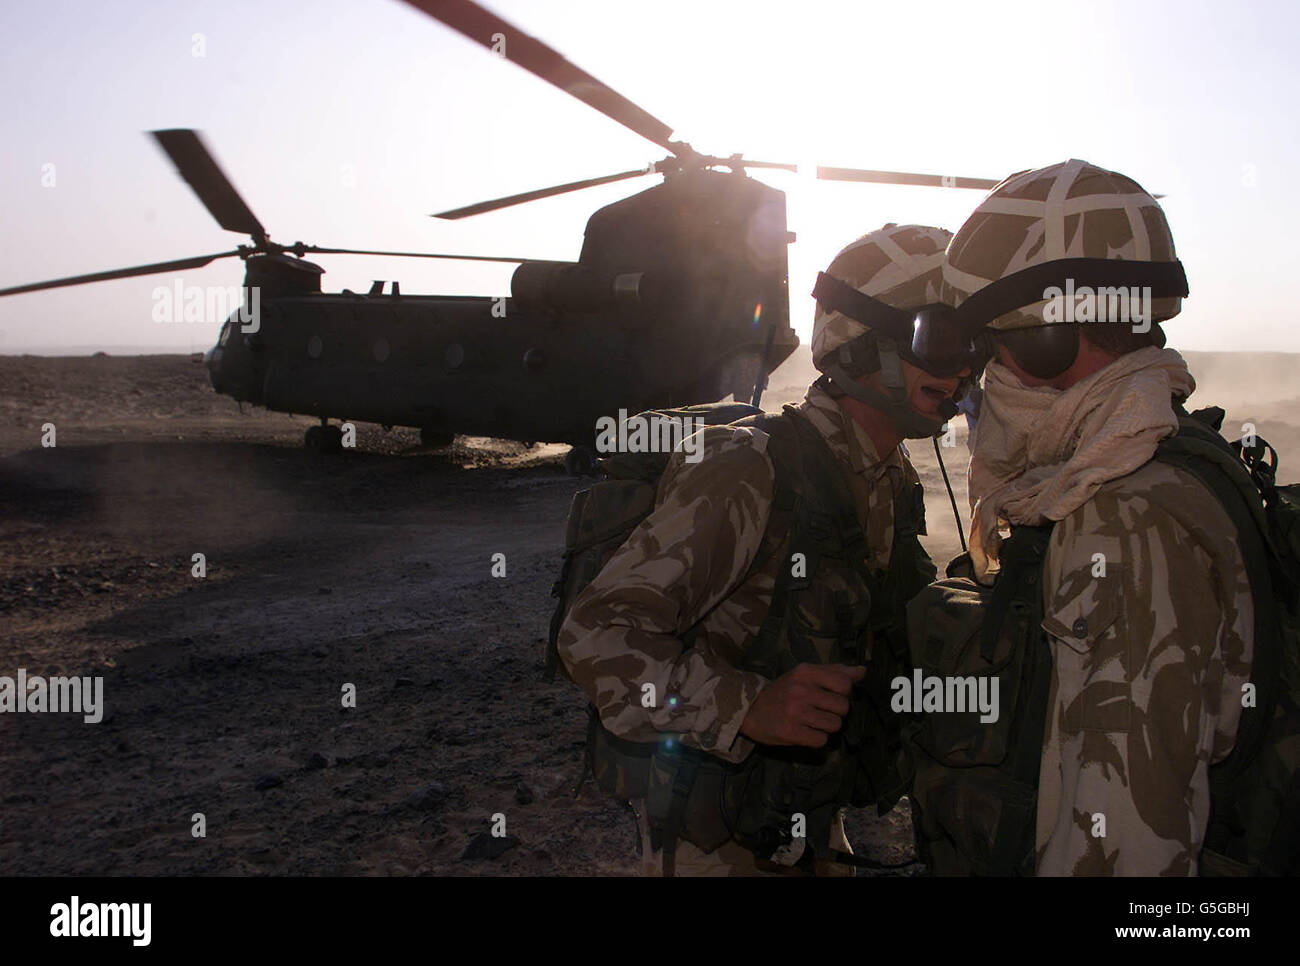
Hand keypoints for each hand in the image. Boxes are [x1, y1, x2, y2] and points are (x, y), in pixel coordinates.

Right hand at [739, 663, 863, 747]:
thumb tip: (862, 671)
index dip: (844, 693)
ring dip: (827, 727)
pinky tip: (806, 732)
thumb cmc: (783, 691)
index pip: (845, 683)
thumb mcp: (805, 675)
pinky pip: (821, 740)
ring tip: (813, 722)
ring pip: (835, 725)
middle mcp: (800, 690)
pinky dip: (817, 739)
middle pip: (843, 707)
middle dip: (836, 712)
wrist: (749, 709)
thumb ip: (834, 671)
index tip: (832, 695)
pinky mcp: (790, 732)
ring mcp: (795, 712)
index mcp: (805, 672)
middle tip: (821, 711)